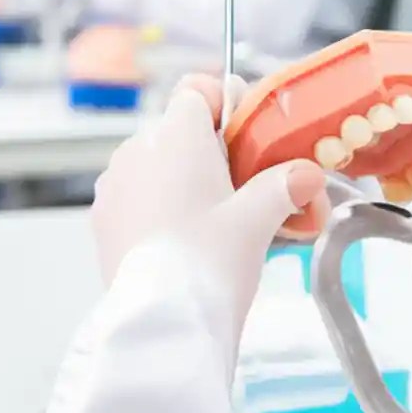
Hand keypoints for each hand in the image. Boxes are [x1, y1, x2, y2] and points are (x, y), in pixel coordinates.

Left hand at [90, 75, 328, 335]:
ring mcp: (114, 186)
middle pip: (180, 131)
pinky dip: (162, 209)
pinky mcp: (104, 221)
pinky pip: (138, 197)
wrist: (160, 323)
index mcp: (175, 135)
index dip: (226, 104)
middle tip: (247, 189)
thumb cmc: (207, 263)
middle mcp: (137, 151)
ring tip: (219, 223)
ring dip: (186, 182)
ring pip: (158, 165)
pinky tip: (188, 242)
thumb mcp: (258, 221)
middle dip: (213, 153)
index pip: (197, 89)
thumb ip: (284, 187)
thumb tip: (306, 175)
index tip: (248, 134)